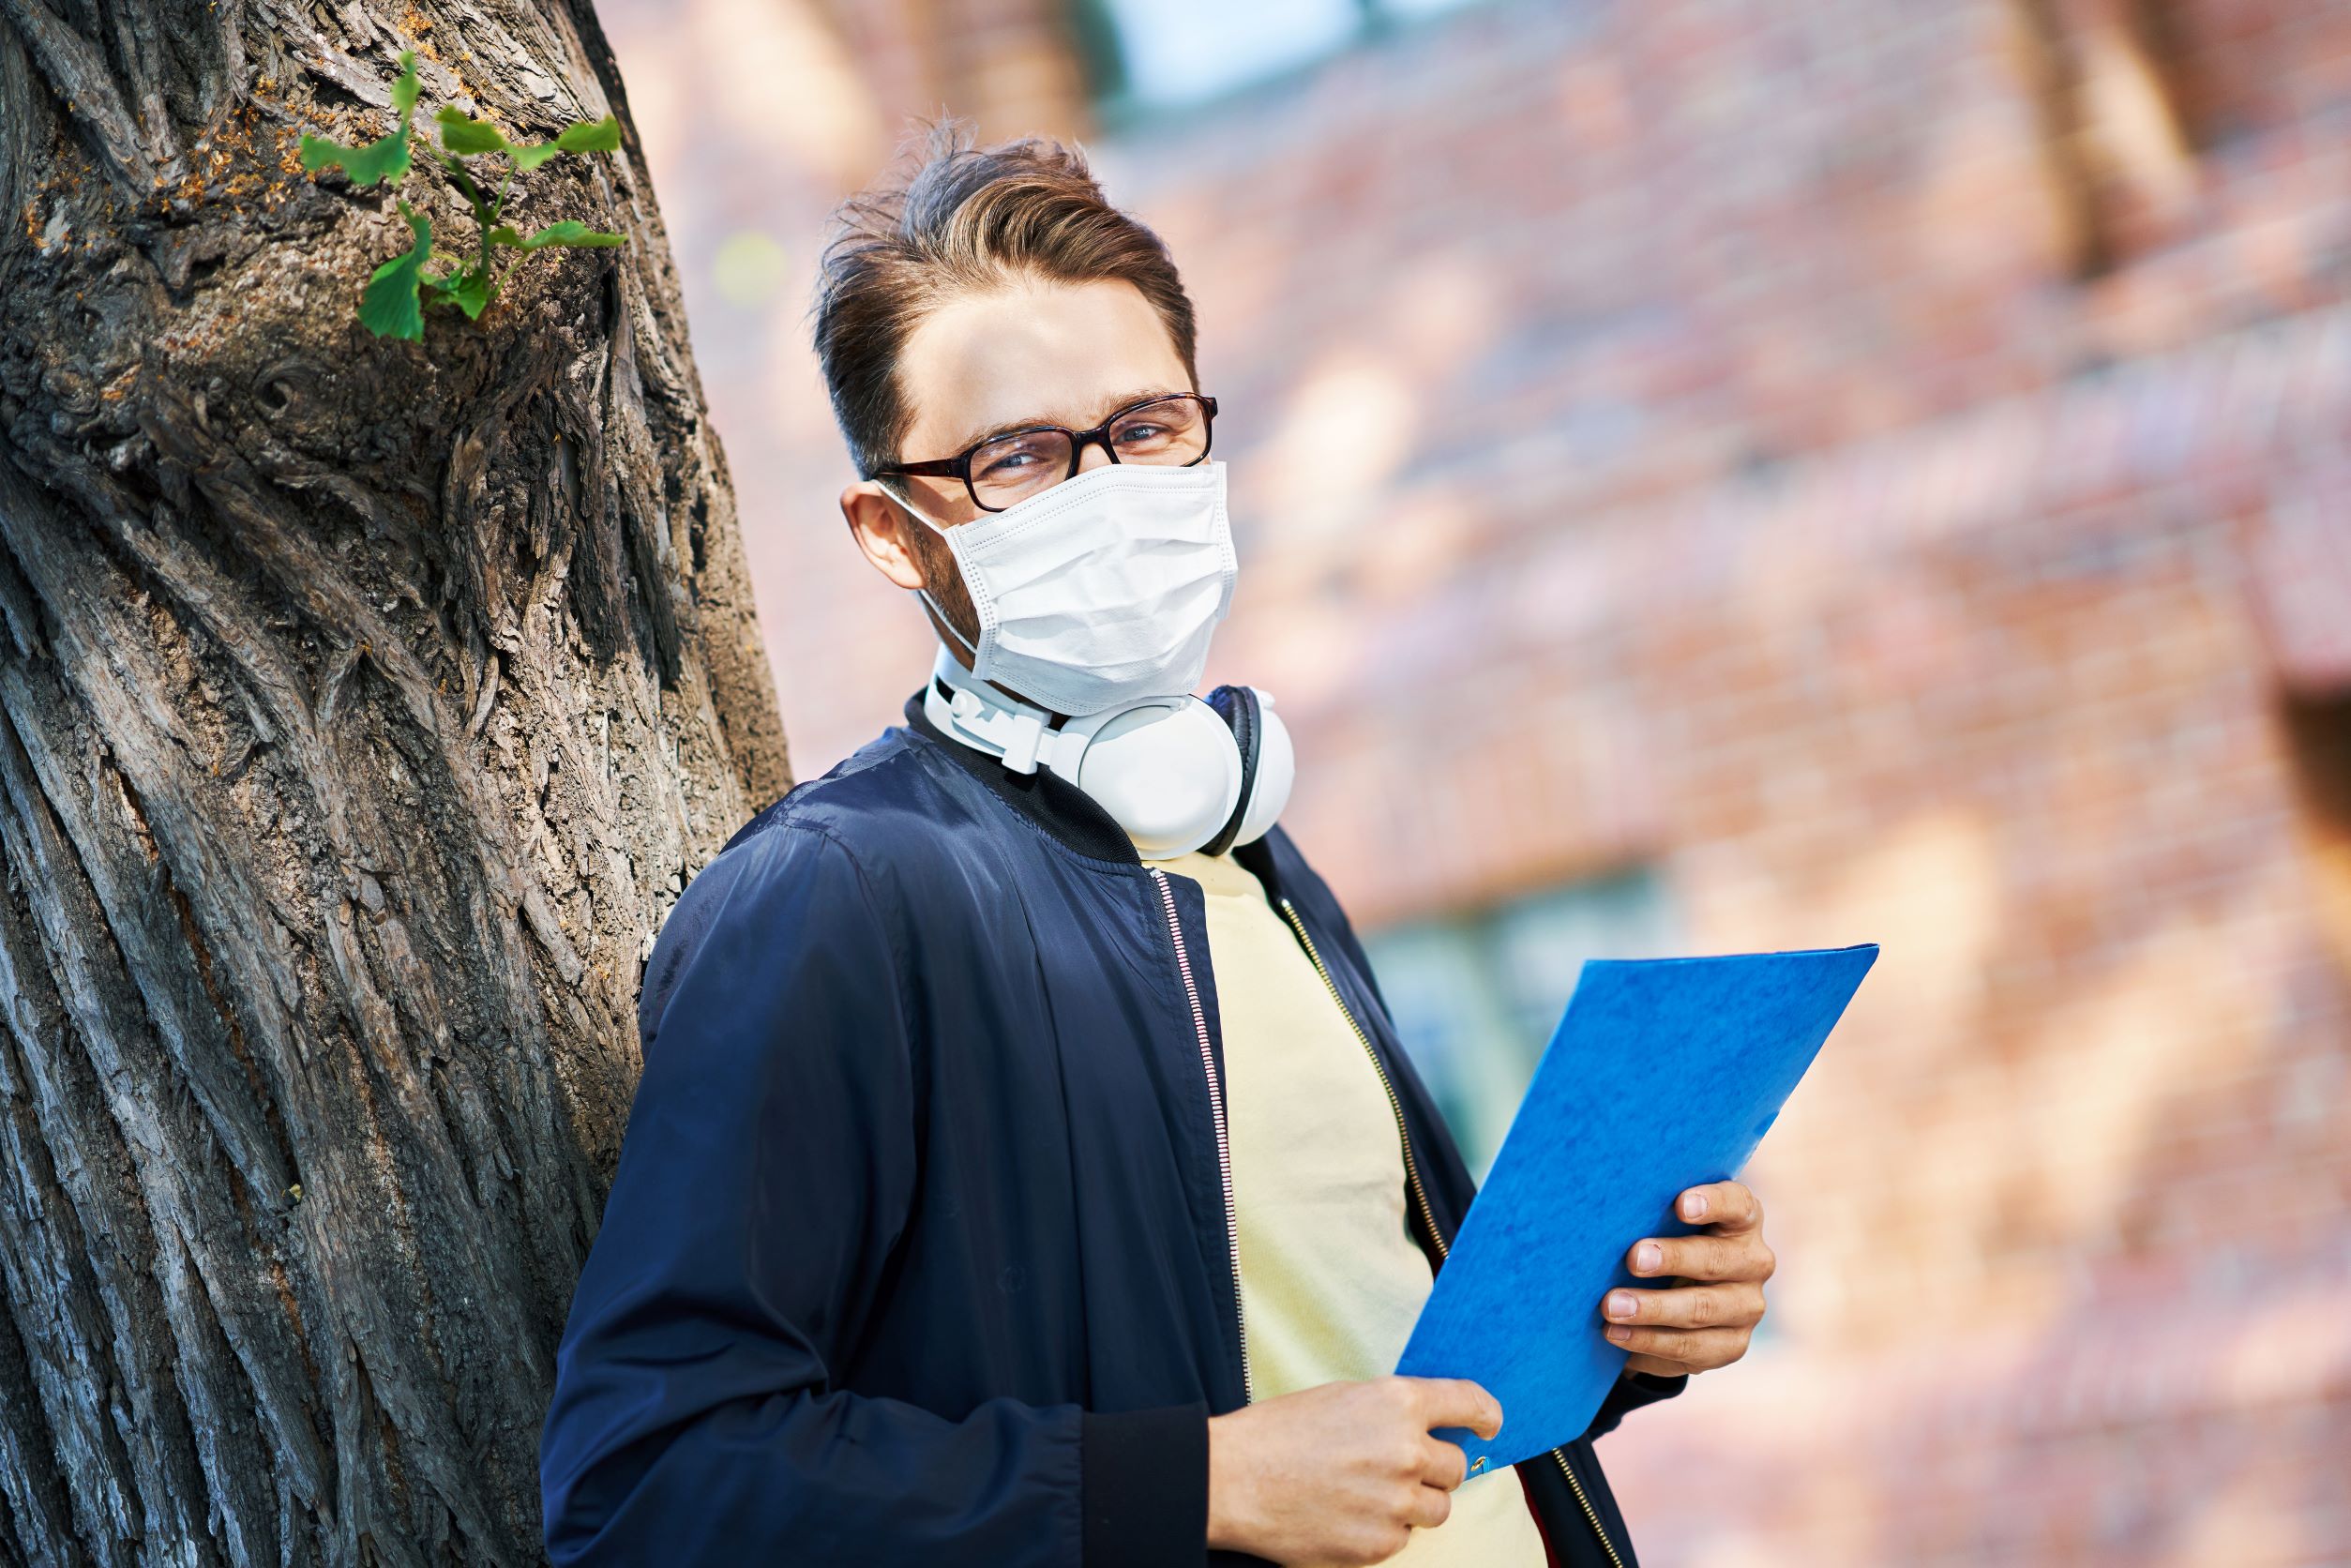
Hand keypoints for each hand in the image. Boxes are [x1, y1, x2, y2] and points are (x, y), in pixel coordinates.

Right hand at [1206, 1376, 1503, 1566]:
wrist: (1233, 1479)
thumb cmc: (1279, 1432)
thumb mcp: (1342, 1397)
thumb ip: (1392, 1411)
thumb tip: (1428, 1426)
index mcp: (1398, 1403)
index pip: (1471, 1403)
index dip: (1485, 1416)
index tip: (1488, 1426)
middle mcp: (1407, 1451)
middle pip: (1456, 1467)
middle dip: (1435, 1468)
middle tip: (1399, 1468)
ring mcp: (1396, 1502)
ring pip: (1437, 1509)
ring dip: (1415, 1504)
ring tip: (1371, 1494)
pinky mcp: (1379, 1543)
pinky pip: (1403, 1539)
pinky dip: (1384, 1530)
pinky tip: (1348, 1515)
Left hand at [1600, 1180, 1772, 1377]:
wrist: (1675, 1302)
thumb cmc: (1664, 1243)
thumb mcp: (1662, 1225)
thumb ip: (1651, 1216)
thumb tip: (1604, 1218)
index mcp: (1741, 1220)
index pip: (1738, 1204)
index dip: (1713, 1202)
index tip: (1681, 1205)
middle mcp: (1753, 1261)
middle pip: (1716, 1258)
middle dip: (1672, 1258)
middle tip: (1633, 1259)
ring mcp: (1747, 1306)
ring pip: (1702, 1307)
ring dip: (1653, 1308)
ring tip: (1612, 1307)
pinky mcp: (1733, 1344)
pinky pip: (1690, 1345)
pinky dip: (1648, 1340)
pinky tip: (1617, 1333)